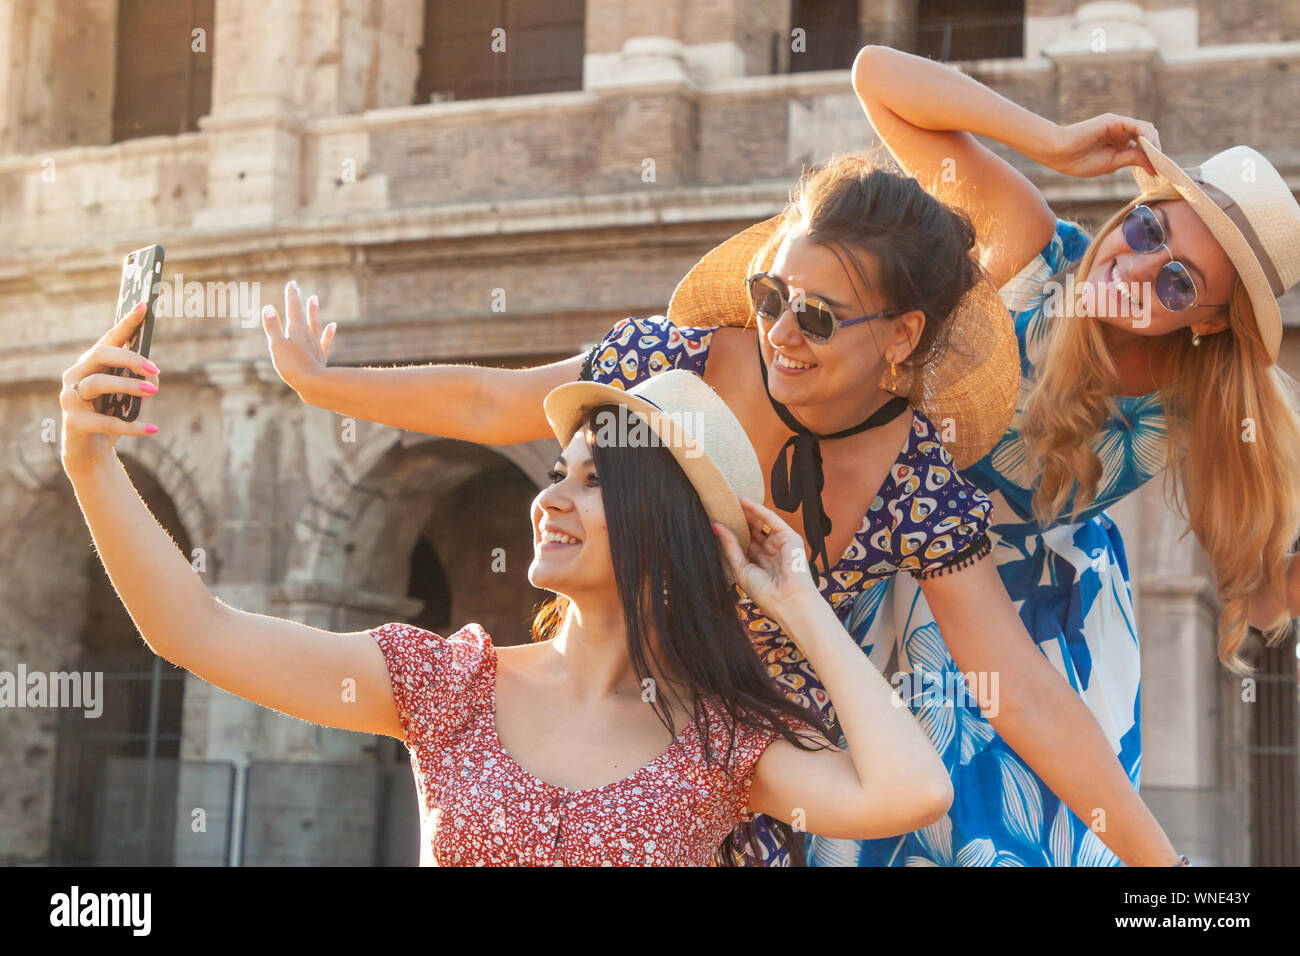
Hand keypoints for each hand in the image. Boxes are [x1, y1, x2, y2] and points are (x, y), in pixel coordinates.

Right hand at [60, 301, 160, 472]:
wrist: (90, 451)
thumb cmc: (110, 416)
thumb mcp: (127, 397)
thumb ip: (139, 381)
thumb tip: (154, 377)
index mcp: (90, 364)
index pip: (109, 339)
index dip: (126, 322)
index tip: (144, 306)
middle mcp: (75, 376)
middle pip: (100, 355)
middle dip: (130, 359)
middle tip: (158, 371)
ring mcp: (70, 398)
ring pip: (98, 384)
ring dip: (129, 387)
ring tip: (155, 392)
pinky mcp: (74, 423)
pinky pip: (106, 422)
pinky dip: (132, 426)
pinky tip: (153, 429)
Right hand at [262, 281, 335, 397]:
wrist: (314, 385)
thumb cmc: (292, 366)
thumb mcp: (277, 346)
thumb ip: (273, 327)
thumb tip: (268, 307)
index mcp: (296, 330)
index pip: (293, 309)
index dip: (291, 296)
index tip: (292, 284)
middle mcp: (308, 335)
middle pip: (302, 314)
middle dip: (298, 301)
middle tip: (298, 288)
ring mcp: (315, 345)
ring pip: (314, 325)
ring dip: (313, 312)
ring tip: (314, 299)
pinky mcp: (320, 357)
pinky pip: (325, 341)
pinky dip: (329, 333)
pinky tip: (333, 326)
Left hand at [712, 496, 821, 622]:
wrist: (786, 601)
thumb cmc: (764, 592)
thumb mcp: (740, 567)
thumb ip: (730, 546)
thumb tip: (716, 526)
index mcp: (760, 563)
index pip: (745, 542)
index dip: (731, 530)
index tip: (716, 519)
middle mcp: (771, 552)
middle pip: (752, 530)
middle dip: (737, 518)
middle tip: (720, 505)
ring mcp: (781, 544)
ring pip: (760, 522)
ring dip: (745, 511)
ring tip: (728, 499)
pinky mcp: (790, 537)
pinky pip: (770, 518)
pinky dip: (756, 509)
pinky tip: (742, 501)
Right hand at [1046, 113, 1160, 177]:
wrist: (1060, 153)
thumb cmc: (1079, 162)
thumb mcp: (1112, 164)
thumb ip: (1132, 160)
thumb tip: (1153, 165)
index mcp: (1117, 144)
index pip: (1142, 147)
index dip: (1152, 158)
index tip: (1157, 172)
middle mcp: (1120, 133)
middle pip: (1148, 137)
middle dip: (1156, 150)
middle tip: (1159, 165)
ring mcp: (1118, 125)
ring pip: (1146, 130)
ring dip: (1154, 143)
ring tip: (1154, 158)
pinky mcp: (1114, 121)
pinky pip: (1137, 126)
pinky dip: (1146, 136)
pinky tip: (1147, 148)